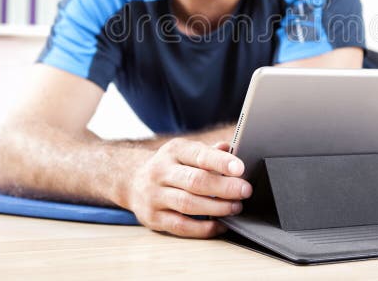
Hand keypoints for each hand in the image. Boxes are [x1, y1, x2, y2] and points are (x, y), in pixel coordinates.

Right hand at [128, 138, 251, 237]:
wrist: (132, 180)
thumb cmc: (169, 165)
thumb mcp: (185, 151)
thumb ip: (209, 152)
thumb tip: (233, 149)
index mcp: (173, 151)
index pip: (198, 154)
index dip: (220, 162)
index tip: (240, 168)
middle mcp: (160, 172)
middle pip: (195, 181)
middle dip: (224, 187)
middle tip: (245, 190)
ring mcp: (154, 196)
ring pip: (188, 204)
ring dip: (217, 207)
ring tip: (236, 207)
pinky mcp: (153, 218)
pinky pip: (181, 226)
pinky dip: (204, 228)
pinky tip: (221, 225)